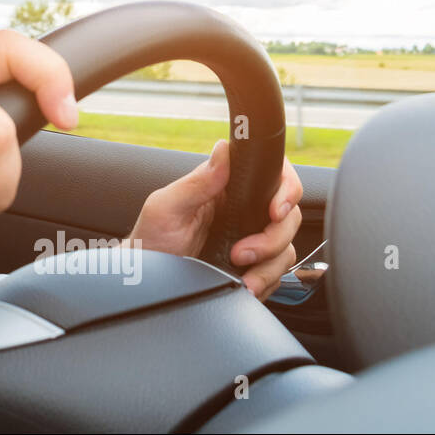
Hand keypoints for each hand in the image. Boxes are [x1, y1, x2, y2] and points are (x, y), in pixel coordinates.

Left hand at [124, 138, 303, 298]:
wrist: (145, 279)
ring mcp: (250, 238)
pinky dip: (266, 281)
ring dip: (268, 265)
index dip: (286, 189)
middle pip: (288, 215)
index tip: (276, 210)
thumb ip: (196, 182)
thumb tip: (223, 150)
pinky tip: (244, 284)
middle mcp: (243, 210)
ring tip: (239, 272)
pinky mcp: (253, 265)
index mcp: (225, 188)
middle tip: (241, 253)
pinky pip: (277, 272)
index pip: (272, 175)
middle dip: (272, 238)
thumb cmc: (150, 239)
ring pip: (286, 246)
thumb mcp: (165, 208)